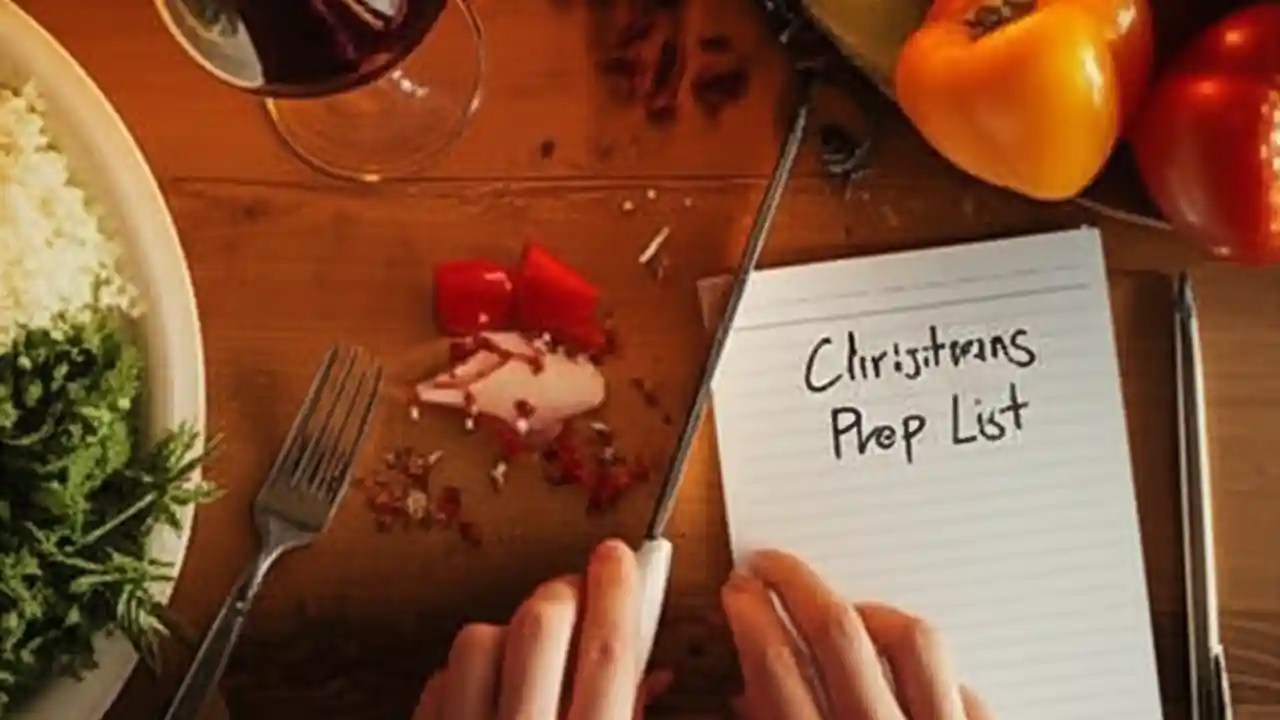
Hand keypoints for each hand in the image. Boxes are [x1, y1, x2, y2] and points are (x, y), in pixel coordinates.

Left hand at [413, 539, 670, 719]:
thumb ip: (630, 714)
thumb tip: (650, 668)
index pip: (608, 653)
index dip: (617, 592)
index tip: (619, 556)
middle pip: (541, 625)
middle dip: (562, 595)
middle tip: (575, 597)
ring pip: (480, 639)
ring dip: (508, 633)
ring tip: (527, 657)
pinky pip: (439, 681)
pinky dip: (466, 674)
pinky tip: (490, 694)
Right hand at [721, 550, 990, 719]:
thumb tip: (743, 695)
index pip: (778, 663)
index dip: (750, 614)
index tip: (738, 589)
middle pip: (838, 632)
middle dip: (795, 583)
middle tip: (770, 564)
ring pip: (912, 642)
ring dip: (871, 615)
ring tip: (847, 610)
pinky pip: (964, 690)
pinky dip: (934, 675)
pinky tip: (908, 673)